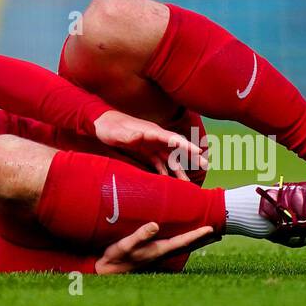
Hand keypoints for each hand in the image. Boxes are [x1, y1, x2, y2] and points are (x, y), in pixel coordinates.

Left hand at [92, 110, 206, 181]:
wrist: (101, 123)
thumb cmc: (110, 127)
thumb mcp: (119, 132)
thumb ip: (130, 135)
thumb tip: (141, 137)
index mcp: (152, 131)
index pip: (173, 139)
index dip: (186, 145)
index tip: (198, 152)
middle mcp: (155, 137)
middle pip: (176, 148)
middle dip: (190, 156)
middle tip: (205, 165)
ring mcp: (150, 144)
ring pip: (169, 157)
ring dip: (179, 168)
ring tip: (188, 182)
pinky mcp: (144, 150)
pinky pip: (158, 162)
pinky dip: (164, 171)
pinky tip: (168, 181)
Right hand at [95, 222, 215, 273]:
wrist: (108, 270)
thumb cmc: (116, 257)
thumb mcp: (125, 245)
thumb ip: (140, 235)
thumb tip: (154, 225)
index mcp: (158, 250)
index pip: (182, 241)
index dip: (197, 235)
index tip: (211, 228)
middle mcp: (162, 253)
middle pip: (188, 246)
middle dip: (203, 239)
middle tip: (219, 232)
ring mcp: (158, 254)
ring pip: (183, 246)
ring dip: (196, 241)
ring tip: (208, 235)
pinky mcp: (153, 253)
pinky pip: (175, 246)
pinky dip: (185, 241)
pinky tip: (184, 238)